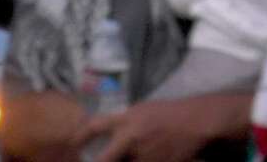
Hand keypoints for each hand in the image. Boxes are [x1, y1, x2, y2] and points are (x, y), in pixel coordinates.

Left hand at [73, 99, 211, 161]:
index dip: (79, 136)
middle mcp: (131, 139)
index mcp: (126, 120)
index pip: (94, 127)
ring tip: (134, 153)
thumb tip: (107, 135)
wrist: (195, 123)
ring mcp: (144, 156)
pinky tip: (150, 155)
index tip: (71, 144)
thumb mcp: (141, 111)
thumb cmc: (167, 113)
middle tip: (94, 161)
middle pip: (105, 159)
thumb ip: (123, 123)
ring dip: (126, 161)